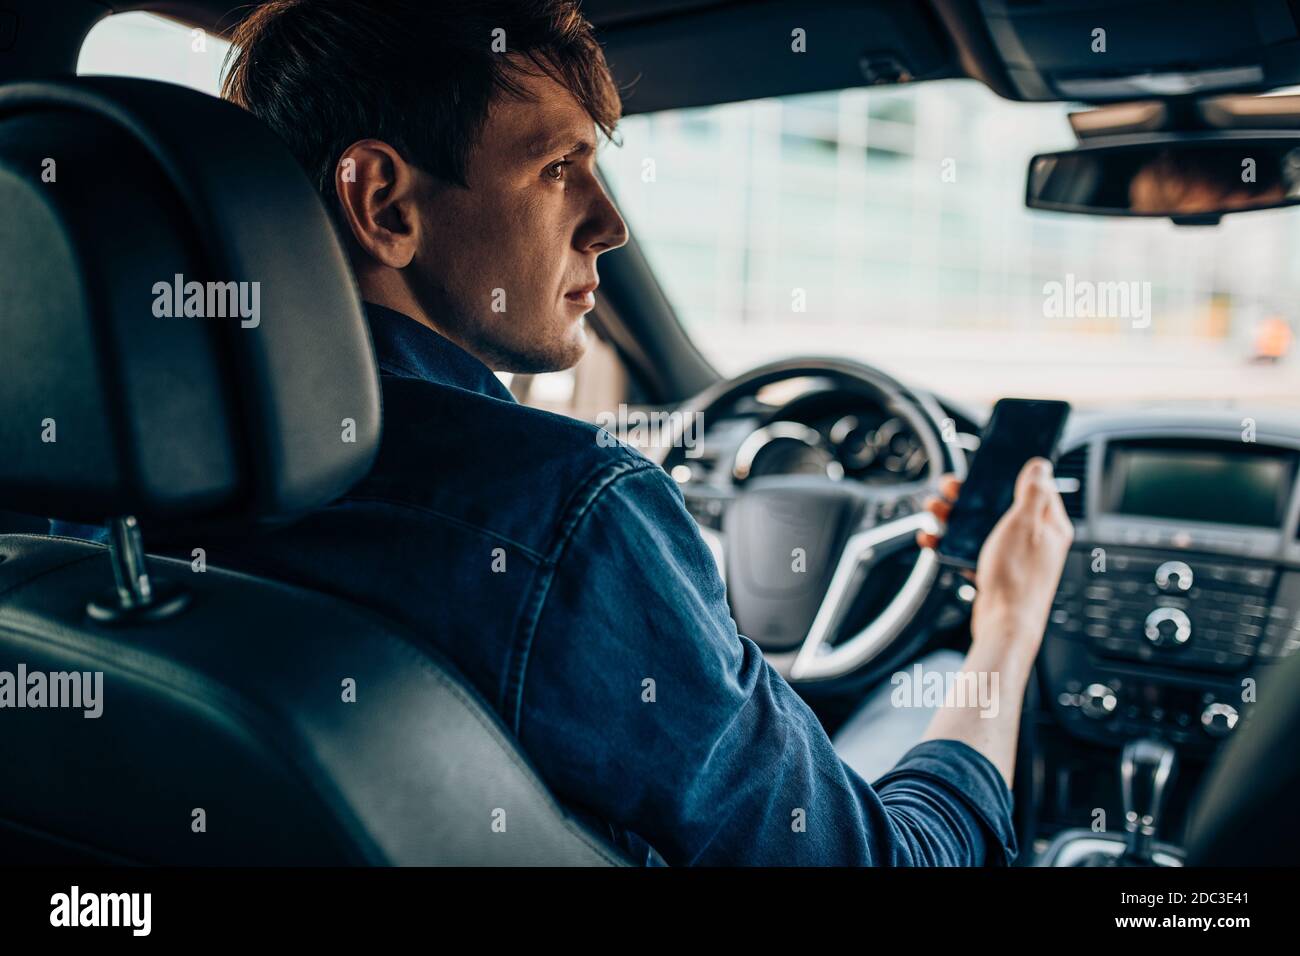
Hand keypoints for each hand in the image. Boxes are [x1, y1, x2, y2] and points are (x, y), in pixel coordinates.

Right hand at [917, 458, 1072, 656]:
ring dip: (954, 517)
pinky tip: (935, 539)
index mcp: (1049, 526)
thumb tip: (1040, 465)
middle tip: (950, 488)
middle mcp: (1033, 540)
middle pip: (999, 506)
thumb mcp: (1024, 524)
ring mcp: (1013, 556)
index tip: (986, 472)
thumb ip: (1033, 492)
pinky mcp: (995, 571)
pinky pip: (969, 550)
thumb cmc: (1018, 578)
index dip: (1008, 478)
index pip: (1034, 489)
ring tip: (934, 510)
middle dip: (970, 497)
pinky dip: (950, 543)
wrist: (1003, 625)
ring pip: (980, 527)